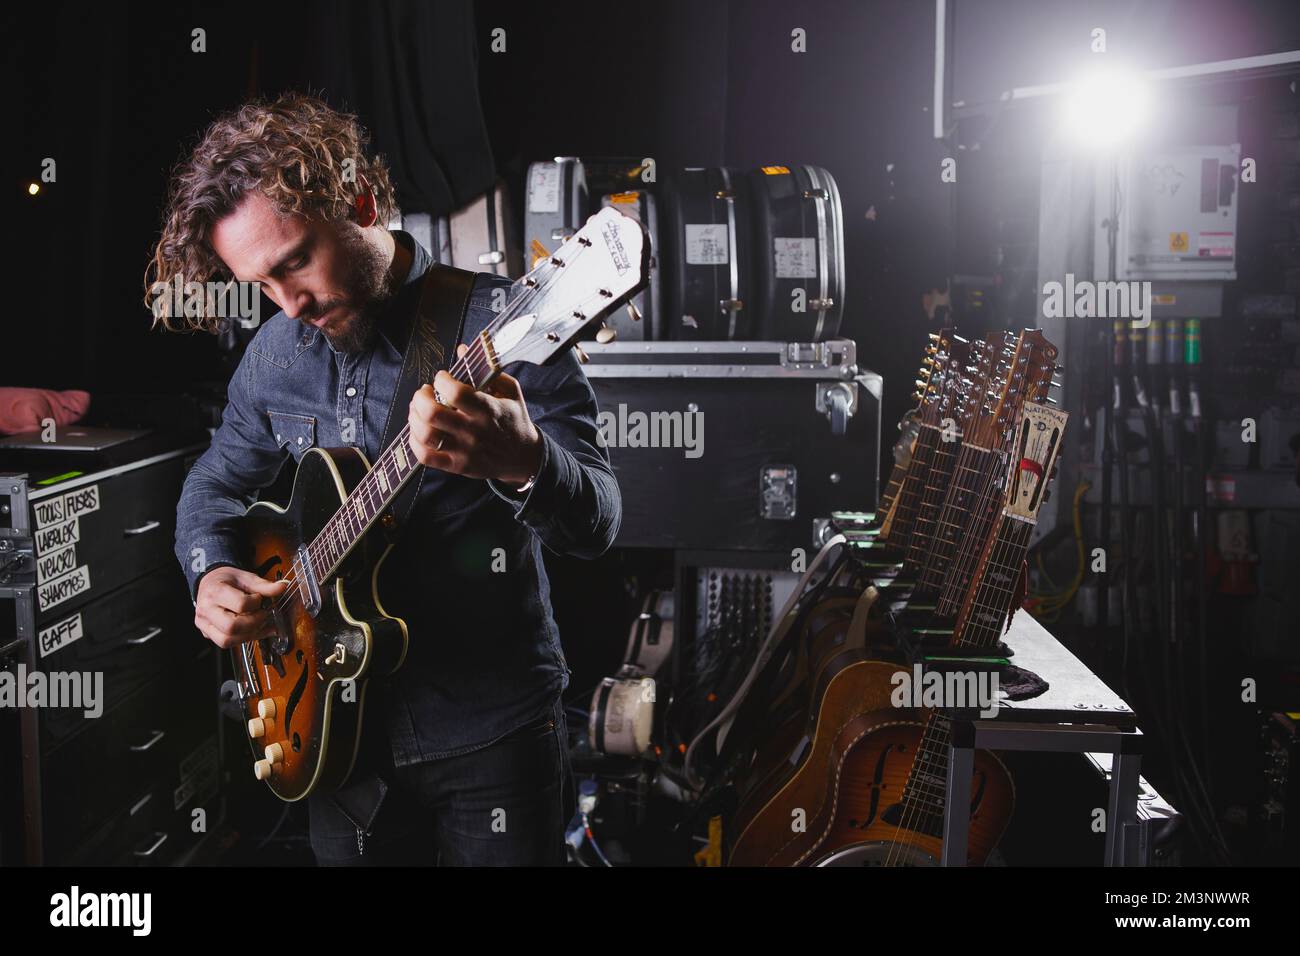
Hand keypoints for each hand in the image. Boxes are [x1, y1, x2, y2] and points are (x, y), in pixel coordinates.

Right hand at [194, 566, 289, 649]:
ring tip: (259, 623)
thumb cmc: (226, 580)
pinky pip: (225, 643)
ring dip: (249, 634)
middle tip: (262, 614)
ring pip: (226, 640)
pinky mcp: (207, 632)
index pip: (240, 604)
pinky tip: (255, 631)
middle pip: (231, 627)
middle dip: (253, 623)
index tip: (259, 599)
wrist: (209, 582)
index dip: (255, 603)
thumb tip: (282, 586)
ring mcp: (204, 623)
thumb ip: (264, 585)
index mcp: (214, 592)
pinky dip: (244, 639)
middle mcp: (206, 610)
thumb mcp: (245, 577)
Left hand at [407, 344, 542, 484]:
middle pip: (433, 413)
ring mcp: (465, 451)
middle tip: (424, 392)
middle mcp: (475, 431)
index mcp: (489, 410)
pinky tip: (418, 430)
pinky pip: (426, 457)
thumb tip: (461, 349)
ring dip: (414, 417)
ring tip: (418, 409)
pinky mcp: (458, 466)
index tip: (442, 377)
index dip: (441, 380)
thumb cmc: (514, 419)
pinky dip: (414, 442)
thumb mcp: (510, 391)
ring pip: (426, 434)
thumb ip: (487, 370)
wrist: (524, 456)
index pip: (456, 393)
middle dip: (420, 397)